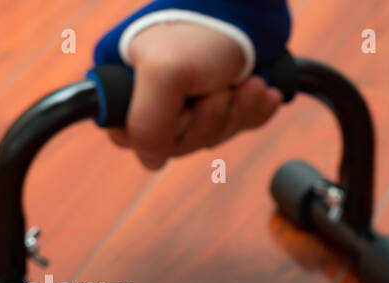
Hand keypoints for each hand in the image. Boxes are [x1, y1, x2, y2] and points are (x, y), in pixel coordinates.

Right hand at [108, 22, 283, 169]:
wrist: (249, 2)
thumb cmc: (204, 29)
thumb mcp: (165, 74)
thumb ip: (148, 122)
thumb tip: (150, 160)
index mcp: (124, 79)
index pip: (131, 136)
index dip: (164, 133)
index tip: (184, 107)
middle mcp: (152, 89)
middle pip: (177, 142)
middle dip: (210, 120)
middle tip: (223, 90)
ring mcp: (189, 94)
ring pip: (211, 135)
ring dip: (237, 112)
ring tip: (252, 83)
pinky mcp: (224, 95)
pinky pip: (237, 124)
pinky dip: (254, 111)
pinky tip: (265, 92)